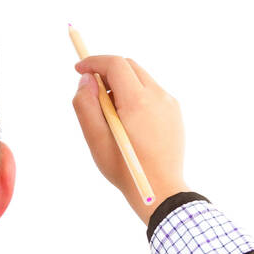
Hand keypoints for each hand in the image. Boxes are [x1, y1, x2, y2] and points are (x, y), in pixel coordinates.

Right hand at [71, 55, 186, 224]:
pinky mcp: (174, 113)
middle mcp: (158, 96)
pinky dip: (135, 96)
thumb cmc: (124, 169)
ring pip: (141, 79)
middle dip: (107, 72)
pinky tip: (128, 122)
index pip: (115, 64)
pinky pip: (152, 93)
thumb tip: (86, 79)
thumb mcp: (96, 138)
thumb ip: (86, 104)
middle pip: (129, 67)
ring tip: (110, 115)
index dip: (94, 62)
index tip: (78, 69)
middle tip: (92, 92)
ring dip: (121, 86)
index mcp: (138, 101)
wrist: (160, 190)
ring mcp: (169, 104)